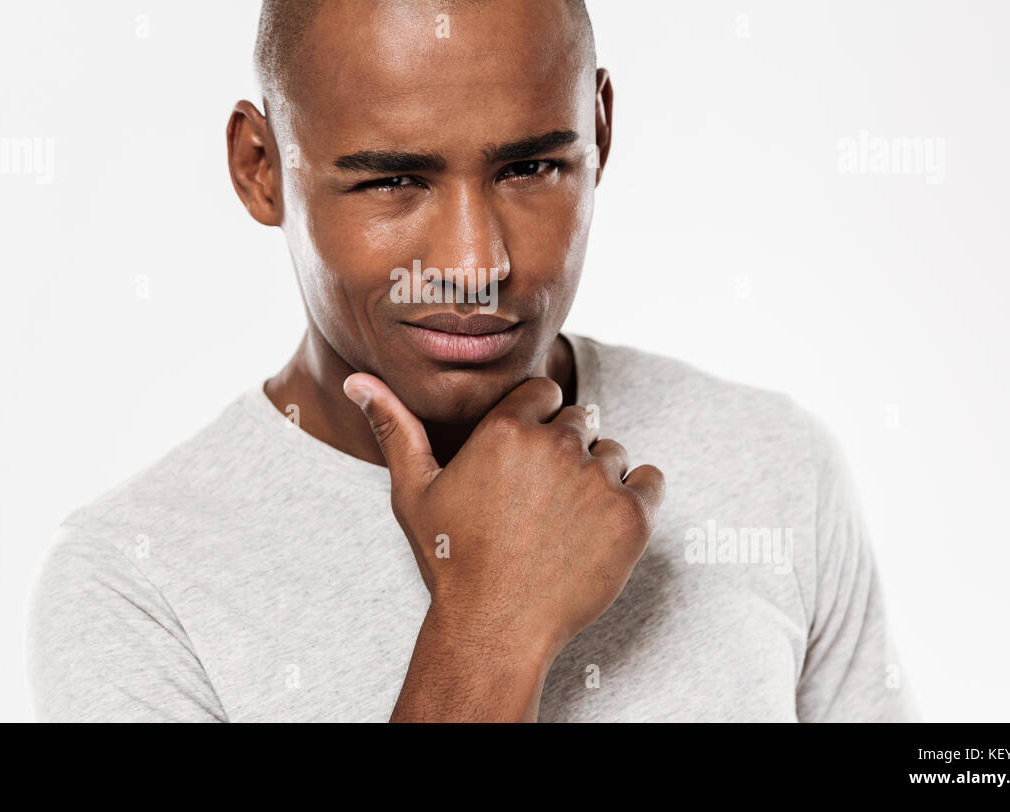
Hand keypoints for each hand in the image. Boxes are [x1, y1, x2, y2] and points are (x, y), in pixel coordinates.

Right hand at [344, 373, 664, 664]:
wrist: (495, 629)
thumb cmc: (451, 560)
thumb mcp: (414, 491)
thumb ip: (394, 426)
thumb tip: (358, 379)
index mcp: (506, 430)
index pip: (544, 391)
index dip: (537, 420)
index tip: (527, 457)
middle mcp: (555, 445)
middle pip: (581, 419)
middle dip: (566, 449)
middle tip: (543, 499)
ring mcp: (597, 480)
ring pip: (613, 451)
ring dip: (598, 475)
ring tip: (567, 520)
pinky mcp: (632, 516)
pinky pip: (651, 481)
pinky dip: (636, 497)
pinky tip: (603, 525)